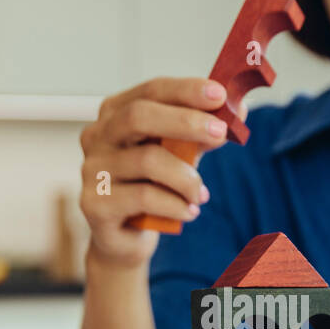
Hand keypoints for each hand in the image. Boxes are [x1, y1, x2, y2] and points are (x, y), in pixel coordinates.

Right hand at [79, 77, 242, 267]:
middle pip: (138, 117)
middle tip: (220, 133)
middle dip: (185, 122)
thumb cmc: (152, 186)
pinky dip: (175, 204)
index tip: (218, 95)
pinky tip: (188, 211)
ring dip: (186, 177)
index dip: (185, 90)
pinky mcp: (95, 204)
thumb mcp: (180, 154)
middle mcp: (97, 137)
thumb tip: (237, 109)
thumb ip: (202, 132)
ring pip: (148, 161)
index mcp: (115, 114)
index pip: (150, 91)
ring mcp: (92, 170)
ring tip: (200, 194)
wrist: (124, 237)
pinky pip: (144, 197)